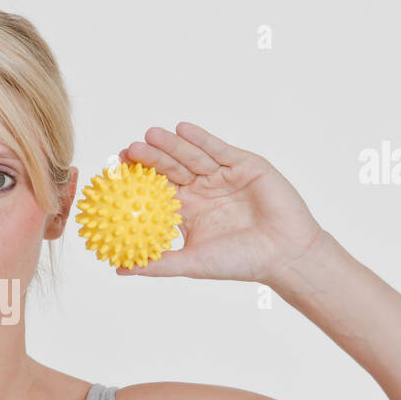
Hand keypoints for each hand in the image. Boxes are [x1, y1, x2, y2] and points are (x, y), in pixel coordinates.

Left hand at [114, 122, 323, 284]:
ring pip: (192, 156)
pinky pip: (219, 150)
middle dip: (150, 158)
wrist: (284, 255)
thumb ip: (159, 263)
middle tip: (129, 150)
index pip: (157, 189)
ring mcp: (223, 176)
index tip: (116, 174)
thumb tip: (119, 270)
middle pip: (171, 168)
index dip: (137, 181)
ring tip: (150, 135)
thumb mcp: (193, 262)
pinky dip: (202, 139)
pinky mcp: (245, 165)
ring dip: (171, 145)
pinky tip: (183, 129)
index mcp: (188, 209)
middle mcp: (203, 189)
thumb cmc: (240, 262)